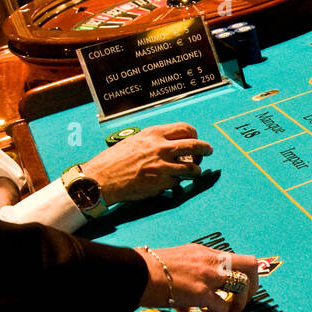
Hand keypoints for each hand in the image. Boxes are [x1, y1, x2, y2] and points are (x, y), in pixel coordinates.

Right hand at [83, 124, 213, 204]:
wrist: (102, 178)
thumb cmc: (115, 160)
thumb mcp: (135, 141)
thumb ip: (154, 141)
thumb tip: (170, 144)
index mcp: (154, 134)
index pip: (185, 128)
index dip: (194, 134)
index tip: (196, 140)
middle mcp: (161, 147)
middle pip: (195, 145)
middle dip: (206, 148)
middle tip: (208, 152)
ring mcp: (163, 165)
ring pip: (192, 167)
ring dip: (196, 171)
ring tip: (195, 172)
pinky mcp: (162, 182)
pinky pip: (178, 182)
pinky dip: (177, 183)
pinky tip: (171, 183)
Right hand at [135, 244, 260, 311]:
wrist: (134, 272)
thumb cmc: (147, 269)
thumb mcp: (175, 263)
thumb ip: (188, 278)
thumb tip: (190, 307)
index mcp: (205, 253)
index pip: (237, 258)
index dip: (244, 276)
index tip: (239, 290)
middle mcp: (211, 261)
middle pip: (250, 265)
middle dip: (253, 287)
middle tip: (242, 303)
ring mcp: (208, 276)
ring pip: (242, 286)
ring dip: (239, 305)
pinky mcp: (200, 292)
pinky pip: (221, 309)